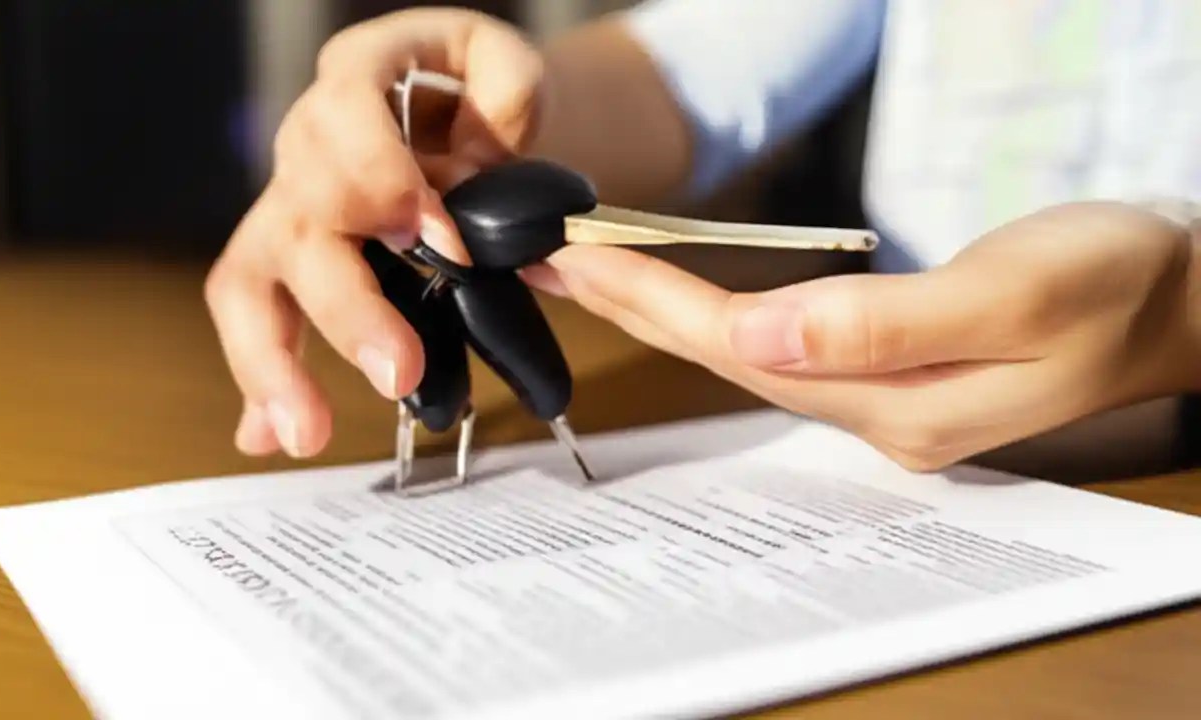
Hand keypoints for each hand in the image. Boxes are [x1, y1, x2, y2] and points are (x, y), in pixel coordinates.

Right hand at [204, 8, 544, 457]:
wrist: (466, 112)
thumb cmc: (482, 91)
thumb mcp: (507, 62)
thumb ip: (506, 93)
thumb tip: (479, 167)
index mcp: (356, 80)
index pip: (346, 117)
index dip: (384, 179)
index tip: (444, 243)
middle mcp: (307, 147)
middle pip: (299, 225)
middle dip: (345, 306)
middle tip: (396, 372)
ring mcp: (291, 210)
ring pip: (248, 283)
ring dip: (274, 364)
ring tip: (305, 432)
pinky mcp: (290, 264)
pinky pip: (257, 319)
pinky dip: (262, 381)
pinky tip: (267, 434)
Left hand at [531, 201, 1199, 470]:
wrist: (1176, 298)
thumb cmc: (1111, 284)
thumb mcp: (1014, 297)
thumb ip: (890, 324)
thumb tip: (768, 335)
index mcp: (900, 403)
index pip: (744, 346)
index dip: (654, 299)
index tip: (579, 256)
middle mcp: (877, 415)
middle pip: (726, 356)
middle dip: (633, 306)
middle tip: (552, 260)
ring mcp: (883, 399)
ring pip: (746, 353)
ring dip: (664, 309)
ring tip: (593, 271)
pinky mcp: (891, 373)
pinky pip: (779, 345)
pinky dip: (717, 311)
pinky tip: (684, 293)